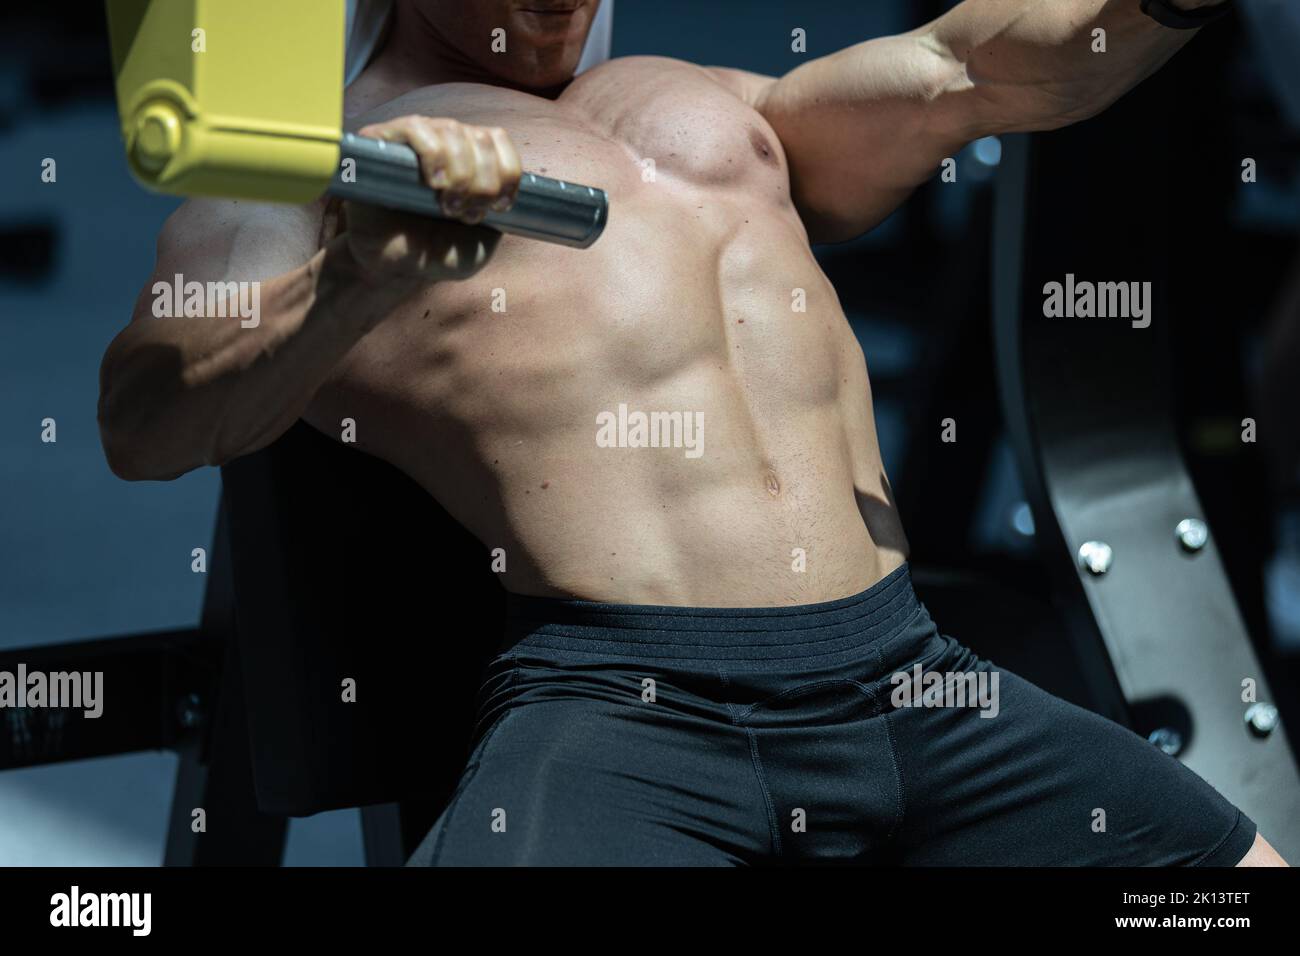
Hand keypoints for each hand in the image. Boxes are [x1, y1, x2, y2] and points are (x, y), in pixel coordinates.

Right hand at [340, 116, 523, 281]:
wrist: (389, 266)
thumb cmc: (434, 254)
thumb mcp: (481, 245)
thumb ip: (502, 220)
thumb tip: (507, 189)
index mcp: (471, 158)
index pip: (499, 140)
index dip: (507, 172)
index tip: (497, 207)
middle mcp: (445, 142)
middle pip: (481, 137)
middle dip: (483, 182)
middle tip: (466, 215)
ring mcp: (414, 139)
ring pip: (453, 130)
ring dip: (460, 174)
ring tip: (447, 207)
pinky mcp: (381, 140)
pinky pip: (417, 128)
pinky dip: (434, 156)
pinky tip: (434, 184)